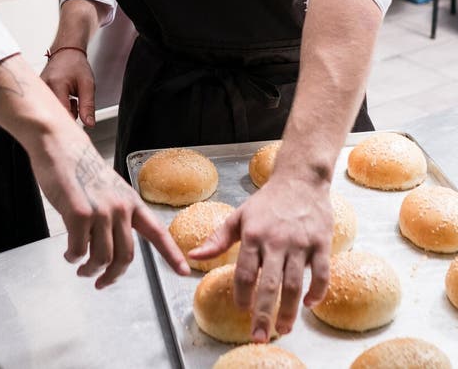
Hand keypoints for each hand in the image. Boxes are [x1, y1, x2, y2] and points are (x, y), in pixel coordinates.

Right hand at [30, 129, 190, 288]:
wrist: (60, 145)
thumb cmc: (80, 167)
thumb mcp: (109, 189)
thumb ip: (116, 214)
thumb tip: (112, 246)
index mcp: (131, 201)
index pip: (158, 232)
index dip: (171, 255)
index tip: (183, 271)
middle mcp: (121, 207)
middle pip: (125, 257)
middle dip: (112, 276)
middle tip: (101, 282)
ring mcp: (101, 211)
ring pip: (102, 259)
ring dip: (89, 270)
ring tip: (80, 267)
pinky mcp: (78, 213)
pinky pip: (78, 251)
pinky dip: (72, 258)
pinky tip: (68, 253)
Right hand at [42, 49, 95, 126]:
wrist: (66, 52)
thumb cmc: (76, 64)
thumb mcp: (88, 84)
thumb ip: (88, 105)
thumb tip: (89, 124)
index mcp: (56, 84)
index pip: (61, 113)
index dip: (71, 122)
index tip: (77, 127)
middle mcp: (43, 88)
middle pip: (54, 114)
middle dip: (68, 115)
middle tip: (75, 103)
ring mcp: (38, 91)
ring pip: (51, 112)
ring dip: (63, 110)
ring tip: (70, 98)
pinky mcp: (36, 93)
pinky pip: (47, 107)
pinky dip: (57, 106)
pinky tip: (62, 98)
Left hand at [188, 176, 332, 340]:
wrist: (300, 179)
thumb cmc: (267, 201)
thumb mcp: (239, 216)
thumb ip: (218, 238)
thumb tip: (194, 256)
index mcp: (253, 234)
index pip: (244, 272)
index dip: (241, 294)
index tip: (241, 309)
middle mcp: (276, 240)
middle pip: (269, 283)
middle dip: (263, 313)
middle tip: (259, 336)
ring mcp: (300, 242)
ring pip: (295, 283)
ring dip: (289, 310)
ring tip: (283, 329)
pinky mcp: (321, 243)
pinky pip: (321, 274)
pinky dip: (317, 292)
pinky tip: (308, 305)